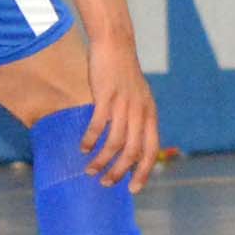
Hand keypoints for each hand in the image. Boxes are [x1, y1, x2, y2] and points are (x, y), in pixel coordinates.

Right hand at [83, 29, 159, 191]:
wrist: (116, 45)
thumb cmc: (124, 74)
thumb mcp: (139, 97)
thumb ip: (137, 118)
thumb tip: (129, 144)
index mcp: (150, 113)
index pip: (151, 149)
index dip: (143, 171)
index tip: (133, 189)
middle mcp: (140, 111)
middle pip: (132, 151)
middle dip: (119, 171)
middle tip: (106, 183)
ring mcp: (123, 104)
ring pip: (115, 142)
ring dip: (102, 160)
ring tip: (90, 170)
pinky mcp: (106, 96)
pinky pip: (98, 125)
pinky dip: (90, 139)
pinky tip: (83, 147)